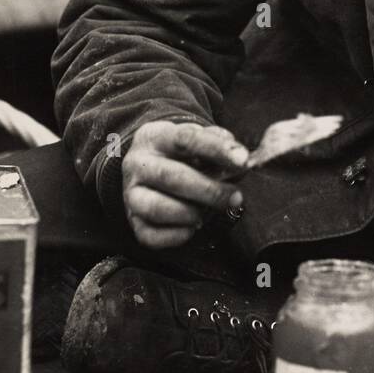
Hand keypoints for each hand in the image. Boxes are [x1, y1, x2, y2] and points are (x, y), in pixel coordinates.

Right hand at [121, 120, 248, 249]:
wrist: (148, 165)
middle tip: (235, 197)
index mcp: (155, 136)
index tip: (242, 160)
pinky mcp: (132, 220)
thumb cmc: (182, 153)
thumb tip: (241, 161)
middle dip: (209, 191)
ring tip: (208, 212)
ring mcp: (130, 193)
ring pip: (156, 208)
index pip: (185, 139)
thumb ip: (221, 144)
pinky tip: (193, 226)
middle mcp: (137, 164)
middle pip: (172, 177)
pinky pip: (150, 236)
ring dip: (190, 213)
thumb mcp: (198, 137)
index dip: (216, 149)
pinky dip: (177, 235)